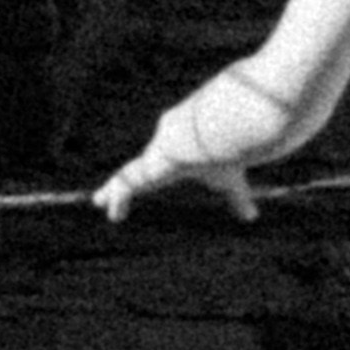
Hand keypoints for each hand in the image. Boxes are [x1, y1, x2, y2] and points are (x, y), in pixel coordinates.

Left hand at [95, 145, 258, 227]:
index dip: (161, 169)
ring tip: (98, 200)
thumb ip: (238, 199)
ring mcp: (152, 157)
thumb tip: (251, 218)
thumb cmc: (225, 151)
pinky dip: (117, 198)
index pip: (168, 160)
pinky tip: (108, 210)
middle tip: (111, 189)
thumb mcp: (231, 181)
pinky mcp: (146, 168)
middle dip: (130, 177)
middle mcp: (164, 151)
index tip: (157, 172)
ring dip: (113, 188)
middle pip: (142, 166)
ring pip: (128, 174)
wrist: (212, 131)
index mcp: (183, 151)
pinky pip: (124, 185)